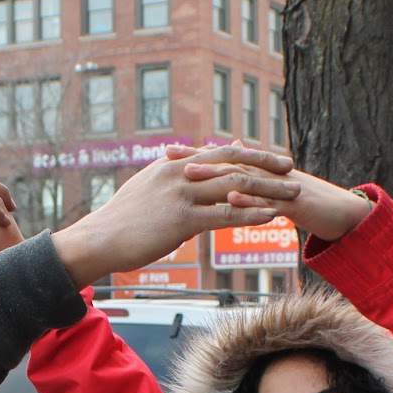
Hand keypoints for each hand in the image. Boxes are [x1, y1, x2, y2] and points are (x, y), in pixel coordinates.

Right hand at [52, 143, 298, 287]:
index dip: (249, 154)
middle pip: (233, 164)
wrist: (99, 239)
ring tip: (293, 193)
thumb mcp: (148, 190)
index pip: (219, 153)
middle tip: (291, 168)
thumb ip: (171, 180)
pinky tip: (272, 217)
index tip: (270, 158)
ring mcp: (181, 195)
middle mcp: (180, 173)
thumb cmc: (122, 221)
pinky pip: (224, 215)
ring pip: (234, 187)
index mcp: (173, 164)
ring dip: (267, 190)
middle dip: (265, 165)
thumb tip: (189, 177)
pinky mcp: (182, 220)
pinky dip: (251, 214)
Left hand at [174, 151, 371, 242]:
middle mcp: (269, 173)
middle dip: (198, 158)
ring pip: (246, 179)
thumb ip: (254, 178)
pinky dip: (249, 202)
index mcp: (261, 172)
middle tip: (167, 155)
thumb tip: (232, 157)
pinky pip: (270, 202)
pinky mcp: (296, 204)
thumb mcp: (276, 191)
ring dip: (217, 176)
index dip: (195, 154)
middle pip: (229, 162)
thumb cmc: (309, 204)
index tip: (165, 151)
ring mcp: (282, 187)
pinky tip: (230, 201)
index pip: (224, 160)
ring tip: (190, 174)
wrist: (346, 214)